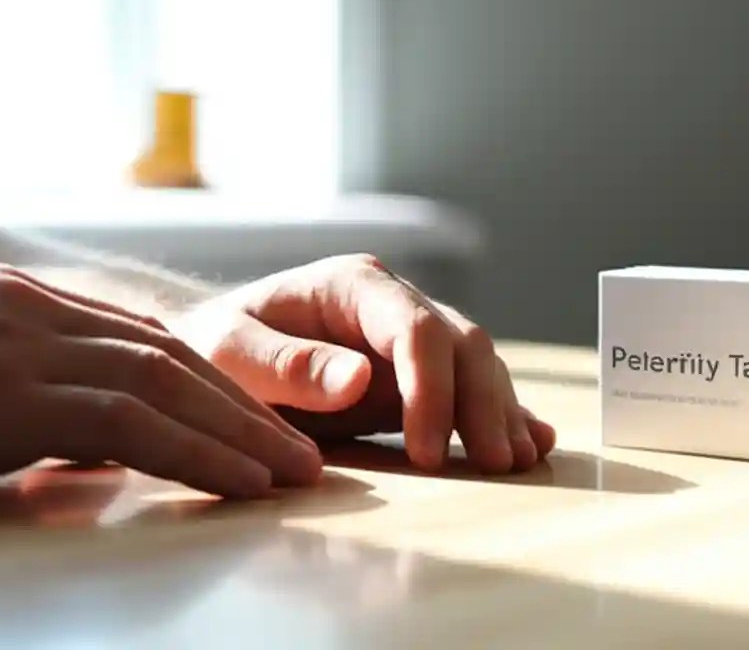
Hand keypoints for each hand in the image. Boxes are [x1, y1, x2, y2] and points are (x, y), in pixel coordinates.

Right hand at [0, 263, 320, 497]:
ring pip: (164, 382)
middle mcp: (28, 306)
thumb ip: (16, 399)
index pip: (141, 340)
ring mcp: (15, 340)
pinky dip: (197, 450)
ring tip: (296, 475)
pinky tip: (241, 482)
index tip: (253, 426)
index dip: (208, 386)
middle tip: (304, 453)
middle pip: (169, 355)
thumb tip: (77, 454)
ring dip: (240, 432)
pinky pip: (128, 420)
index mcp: (16, 300)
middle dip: (244, 407)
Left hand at [173, 254, 555, 473]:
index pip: (412, 327)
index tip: (426, 450)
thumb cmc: (216, 347)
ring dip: (500, 411)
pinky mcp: (419, 375)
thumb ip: (286, 364)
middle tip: (494, 463)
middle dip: (481, 403)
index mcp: (351, 286)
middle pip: (460, 343)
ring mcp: (412, 338)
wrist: (214, 355)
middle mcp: (392, 304)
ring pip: (478, 364)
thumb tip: (360, 378)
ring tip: (519, 460)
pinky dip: (504, 413)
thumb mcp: (228, 352)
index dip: (429, 387)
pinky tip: (533, 440)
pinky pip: (472, 387)